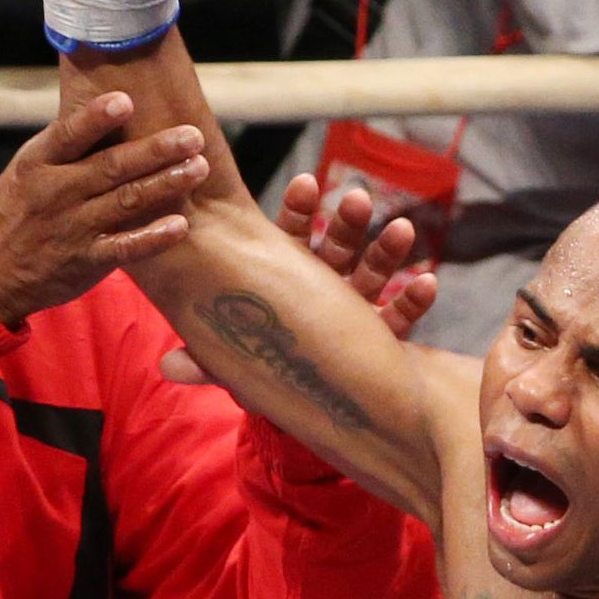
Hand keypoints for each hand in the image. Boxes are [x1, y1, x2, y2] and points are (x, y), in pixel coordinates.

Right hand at [0, 92, 208, 326]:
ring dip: (165, 184)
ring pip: (125, 201)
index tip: (126, 100)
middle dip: (155, 150)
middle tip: (192, 136)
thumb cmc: (15, 210)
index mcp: (38, 164)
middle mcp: (56, 193)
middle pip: (111, 167)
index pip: (68, 135)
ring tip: (198, 168)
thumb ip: (66, 145)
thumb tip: (112, 105)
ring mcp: (72, 228)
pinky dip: (152, 237)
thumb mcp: (26, 169)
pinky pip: (125, 248)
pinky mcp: (85, 261)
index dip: (96, 117)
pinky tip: (180, 225)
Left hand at [160, 173, 435, 384]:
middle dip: (346, 222)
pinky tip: (429, 282)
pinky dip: (416, 298)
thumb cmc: (270, 377)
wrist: (312, 414)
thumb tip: (168, 366)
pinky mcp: (383, 336)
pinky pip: (402, 314)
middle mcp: (320, 287)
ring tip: (402, 229)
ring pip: (372, 270)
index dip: (296, 211)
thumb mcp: (242, 368)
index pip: (286, 238)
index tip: (304, 184)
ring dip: (387, 249)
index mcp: (282, 282)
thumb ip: (211, 364)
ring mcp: (355, 308)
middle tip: (355, 198)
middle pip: (333, 246)